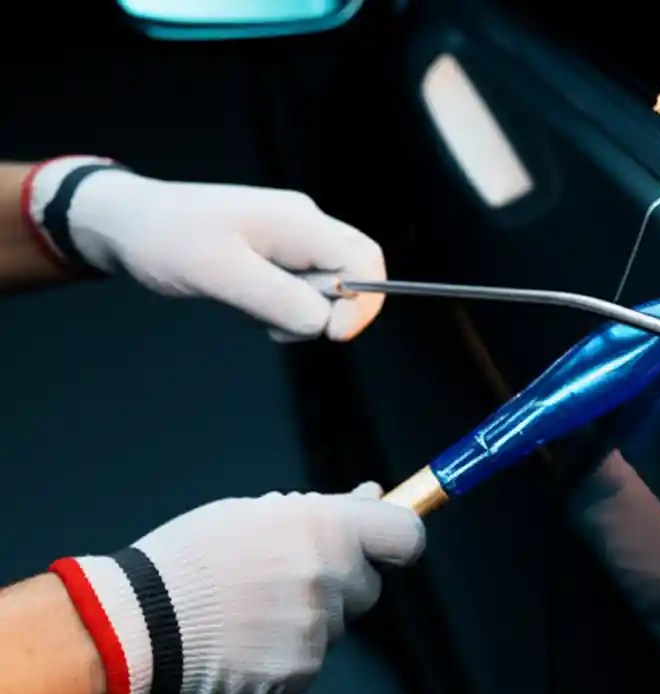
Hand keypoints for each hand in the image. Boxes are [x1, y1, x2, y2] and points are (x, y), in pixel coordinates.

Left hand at [26, 156, 385, 339]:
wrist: (124, 223)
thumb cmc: (165, 240)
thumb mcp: (221, 275)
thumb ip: (280, 300)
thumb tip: (323, 324)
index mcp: (298, 222)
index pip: (365, 260)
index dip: (362, 303)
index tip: (329, 335)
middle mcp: (303, 224)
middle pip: (353, 272)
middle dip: (330, 310)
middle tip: (279, 323)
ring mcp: (289, 237)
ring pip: (326, 285)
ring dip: (301, 312)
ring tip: (252, 311)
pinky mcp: (273, 252)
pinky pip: (300, 287)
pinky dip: (283, 306)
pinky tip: (247, 303)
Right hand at [49, 483, 424, 693]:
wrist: (140, 621)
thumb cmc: (193, 556)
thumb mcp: (256, 513)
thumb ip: (321, 511)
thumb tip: (371, 496)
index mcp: (326, 527)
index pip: (407, 535)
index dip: (400, 539)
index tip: (387, 544)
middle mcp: (332, 578)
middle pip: (369, 586)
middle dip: (342, 581)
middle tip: (289, 576)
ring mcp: (318, 629)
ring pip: (336, 624)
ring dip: (309, 616)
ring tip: (250, 607)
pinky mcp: (301, 672)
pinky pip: (311, 658)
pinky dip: (286, 651)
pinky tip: (245, 637)